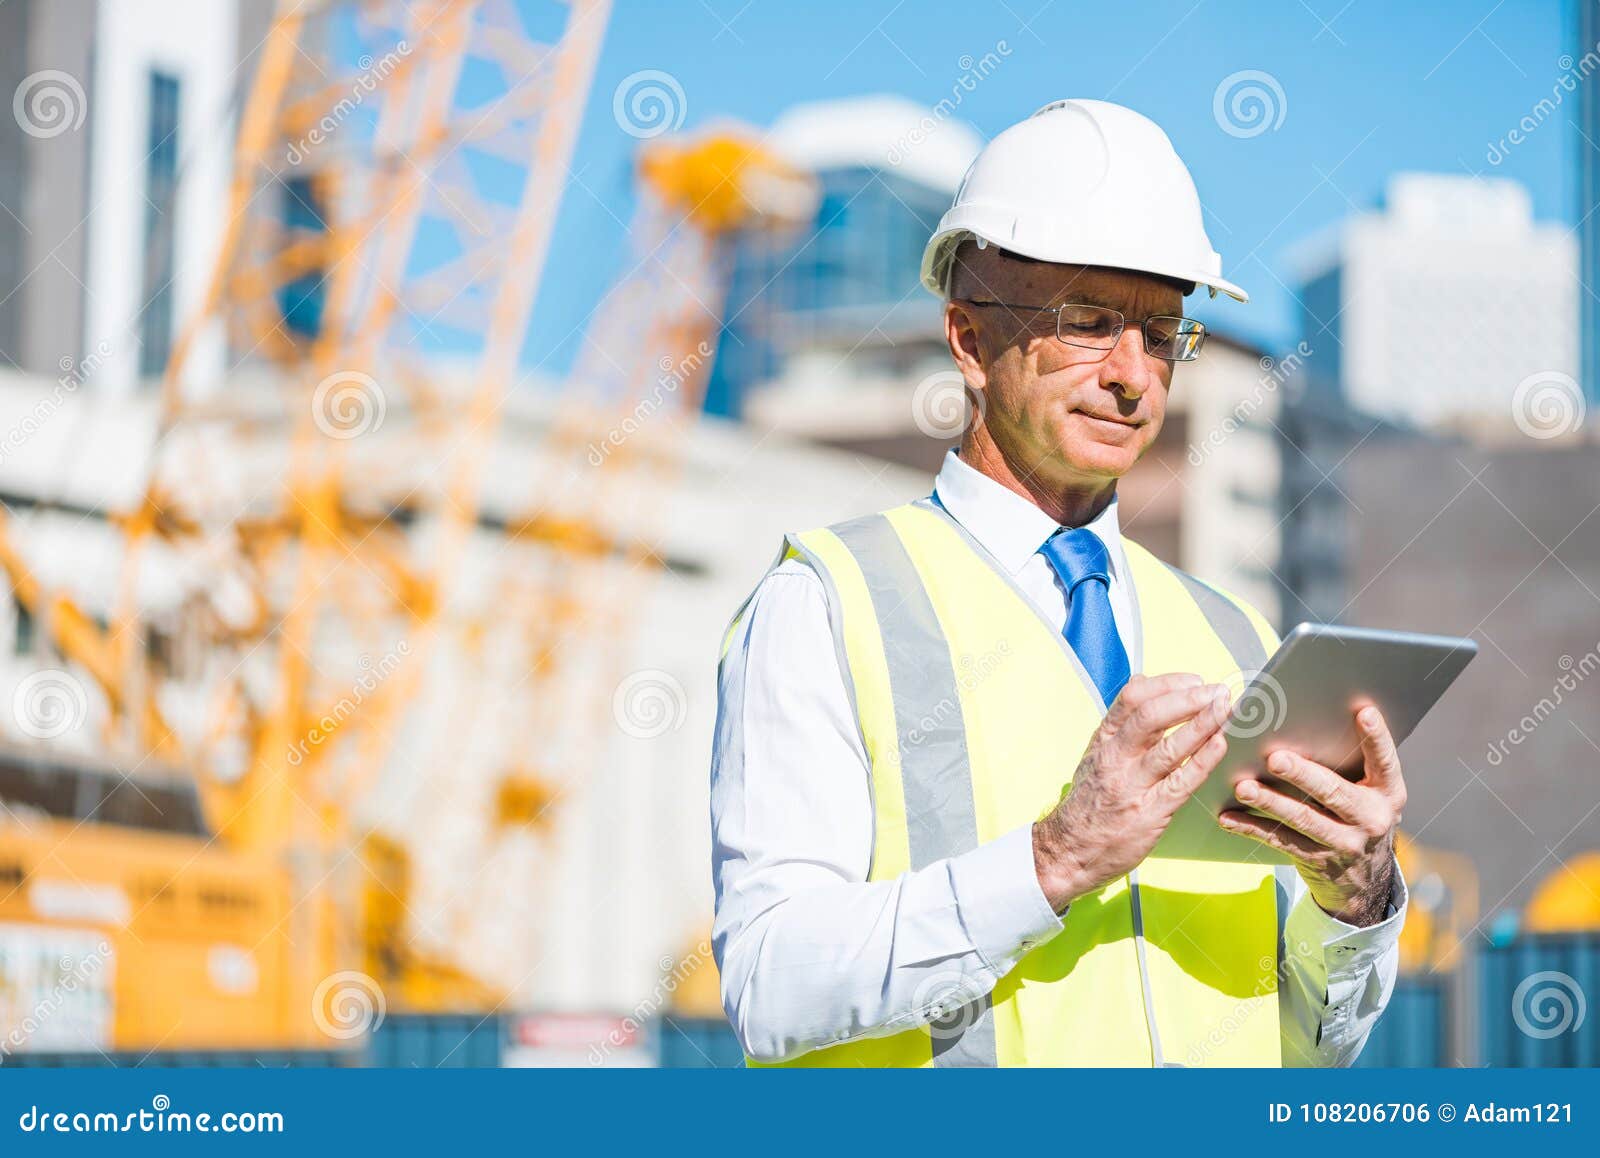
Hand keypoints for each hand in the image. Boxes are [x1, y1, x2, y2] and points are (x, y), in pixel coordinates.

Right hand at [1033, 673, 1232, 911]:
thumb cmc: (1089, 803)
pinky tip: (1220, 745)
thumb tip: (1142, 681)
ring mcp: (1132, 785)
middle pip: (1151, 716)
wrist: (1070, 850)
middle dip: (1188, 698)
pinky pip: (1181, 782)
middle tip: (1217, 691)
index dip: (1167, 684)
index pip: (1132, 698)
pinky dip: (1203, 760)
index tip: (1194, 680)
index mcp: (1103, 740)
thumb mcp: (1095, 755)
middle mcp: (1115, 758)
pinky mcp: (1150, 812)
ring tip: (1225, 709)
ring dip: (1202, 724)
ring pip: (1169, 747)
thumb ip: (1120, 722)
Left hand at [1218, 704, 1404, 926]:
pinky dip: (1252, 827)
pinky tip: (1229, 817)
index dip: (1376, 737)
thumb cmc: (1360, 814)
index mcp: (1388, 792)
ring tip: (1243, 787)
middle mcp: (1371, 818)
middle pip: (1333, 792)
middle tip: (1275, 758)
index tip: (1363, 712)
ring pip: (1303, 819)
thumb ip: (1351, 764)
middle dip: (1302, 774)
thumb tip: (1308, 722)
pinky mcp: (1317, 860)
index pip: (1384, 761)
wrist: (1366, 878)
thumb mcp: (1370, 792)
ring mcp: (1345, 843)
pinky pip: (1280, 841)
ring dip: (1270, 802)